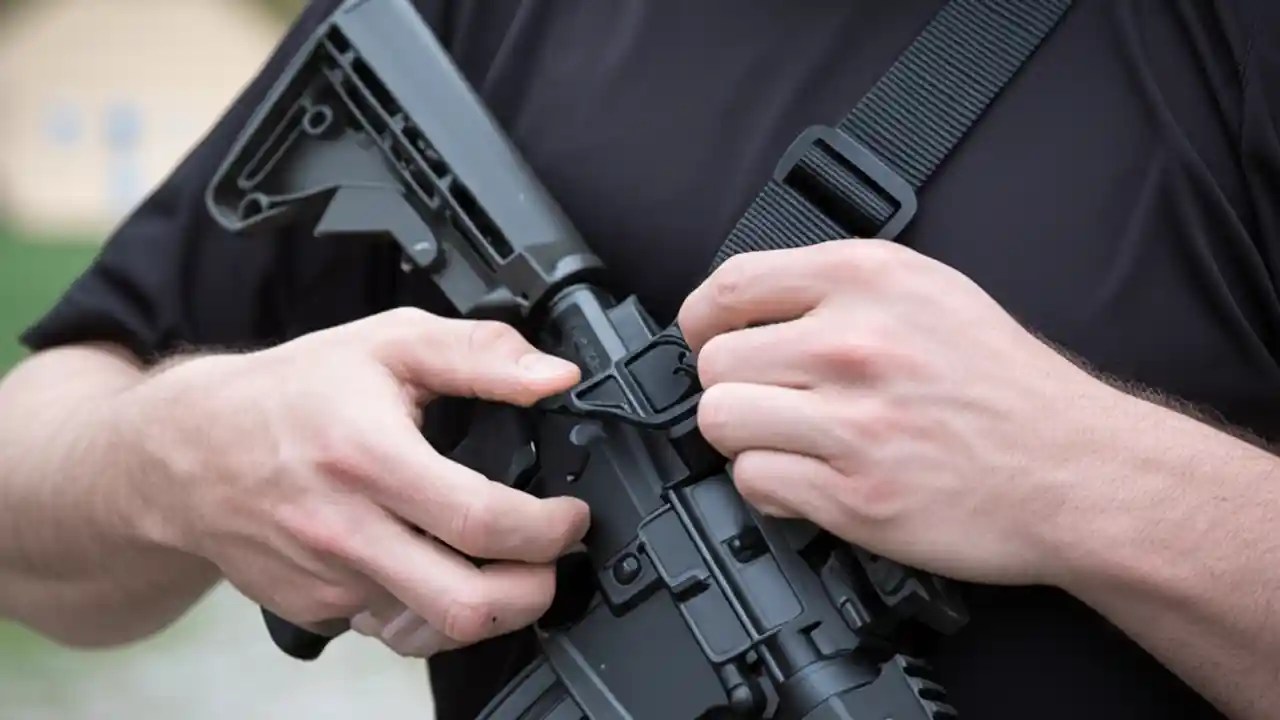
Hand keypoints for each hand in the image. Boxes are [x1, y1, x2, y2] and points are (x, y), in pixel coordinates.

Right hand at [119, 307, 589, 650]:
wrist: (187, 450)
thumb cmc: (290, 392)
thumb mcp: (387, 342)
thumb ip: (480, 354)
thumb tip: (555, 377)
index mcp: (369, 457)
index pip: (481, 519)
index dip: (548, 528)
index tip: (571, 515)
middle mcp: (346, 530)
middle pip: (466, 604)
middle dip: (535, 592)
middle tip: (553, 559)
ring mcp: (329, 580)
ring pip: (436, 630)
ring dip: (493, 610)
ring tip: (511, 570)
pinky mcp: (316, 610)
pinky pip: (395, 629)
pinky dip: (435, 612)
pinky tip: (446, 575)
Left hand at [678, 240, 1117, 586]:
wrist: (1080, 470)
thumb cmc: (1007, 385)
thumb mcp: (931, 291)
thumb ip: (839, 288)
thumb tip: (749, 305)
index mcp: (870, 279)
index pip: (730, 286)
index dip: (703, 319)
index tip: (707, 337)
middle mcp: (856, 343)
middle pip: (715, 362)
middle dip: (733, 385)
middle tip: (771, 400)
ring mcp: (854, 423)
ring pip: (721, 421)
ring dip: (746, 436)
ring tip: (791, 439)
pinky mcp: (855, 495)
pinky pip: (755, 482)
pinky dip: (772, 486)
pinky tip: (811, 478)